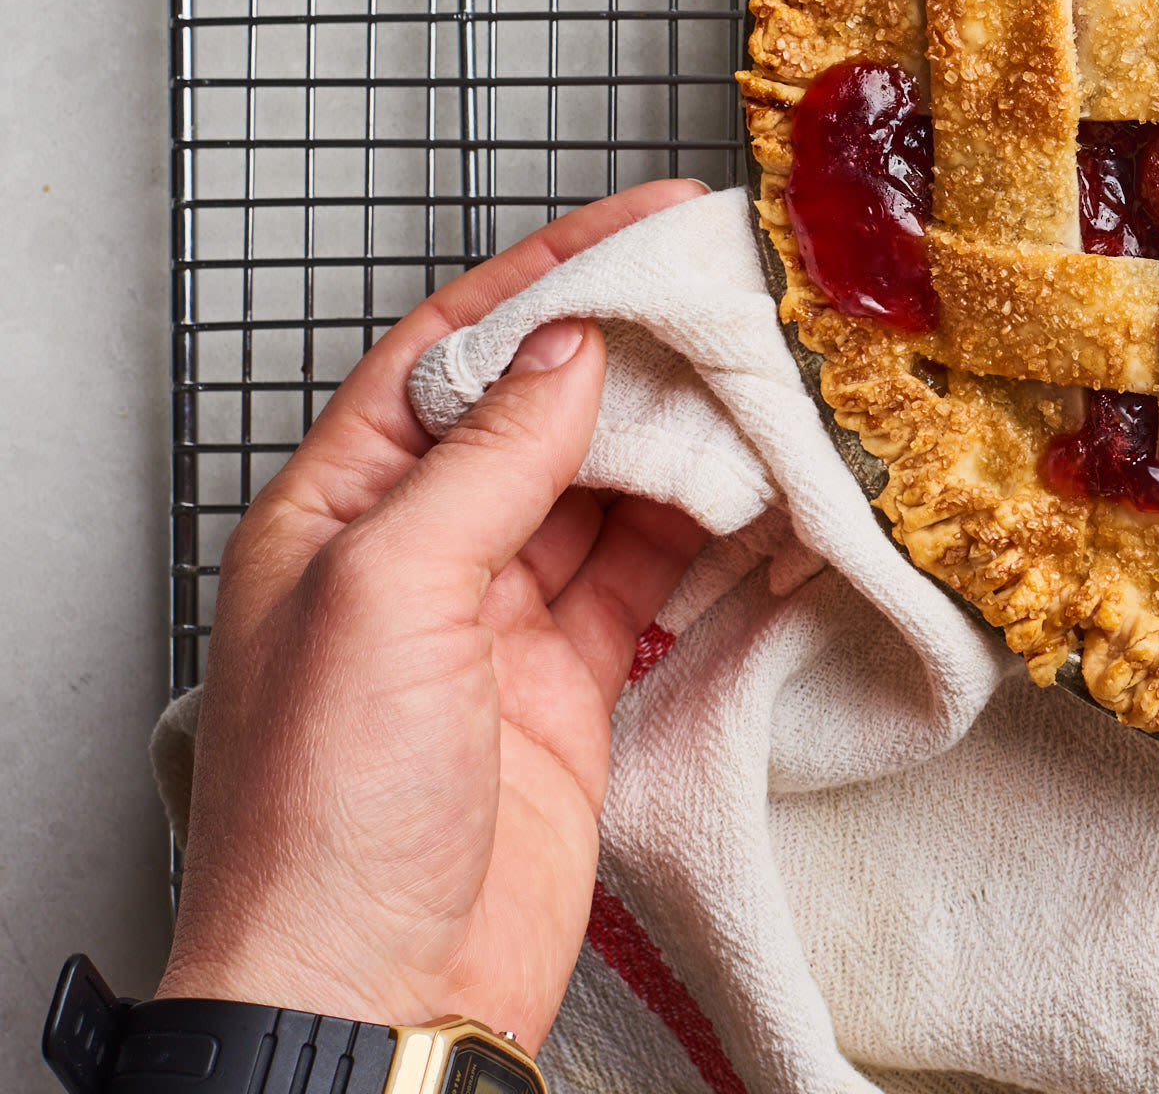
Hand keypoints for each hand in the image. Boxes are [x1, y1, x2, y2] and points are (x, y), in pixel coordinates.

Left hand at [159, 183, 713, 1045]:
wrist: (374, 993)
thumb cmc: (326, 815)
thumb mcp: (390, 596)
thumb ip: (489, 461)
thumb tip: (569, 351)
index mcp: (338, 510)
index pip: (453, 350)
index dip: (553, 275)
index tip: (649, 221)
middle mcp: (419, 552)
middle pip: (544, 408)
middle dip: (642, 349)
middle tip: (740, 294)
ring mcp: (499, 622)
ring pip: (612, 489)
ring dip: (691, 436)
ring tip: (776, 381)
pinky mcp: (571, 686)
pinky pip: (654, 578)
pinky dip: (718, 534)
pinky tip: (775, 498)